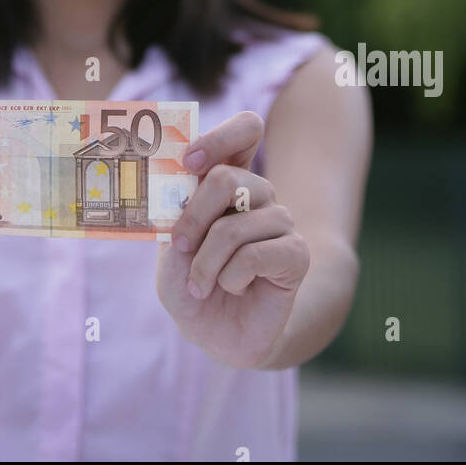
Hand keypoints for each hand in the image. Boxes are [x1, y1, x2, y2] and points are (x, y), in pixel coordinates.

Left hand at [156, 111, 309, 367]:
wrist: (216, 334)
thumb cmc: (191, 284)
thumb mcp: (170, 248)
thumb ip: (175, 214)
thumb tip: (179, 184)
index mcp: (229, 179)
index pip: (245, 129)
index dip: (220, 137)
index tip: (189, 161)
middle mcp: (258, 193)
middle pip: (229, 178)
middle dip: (193, 215)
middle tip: (180, 246)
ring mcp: (280, 222)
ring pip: (236, 225)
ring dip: (207, 261)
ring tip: (203, 284)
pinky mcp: (295, 254)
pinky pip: (257, 253)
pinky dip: (232, 276)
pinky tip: (234, 288)